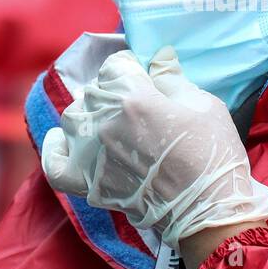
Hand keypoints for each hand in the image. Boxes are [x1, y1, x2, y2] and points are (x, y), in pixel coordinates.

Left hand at [41, 46, 267, 251]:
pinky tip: (63, 140)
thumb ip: (172, 78)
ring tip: (114, 126)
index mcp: (133, 97)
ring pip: (72, 118)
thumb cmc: (213, 155)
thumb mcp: (204, 105)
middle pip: (95, 90)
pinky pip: (55, 163)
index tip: (145, 78)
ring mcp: (90, 155)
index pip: (116, 65)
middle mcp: (104, 122)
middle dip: (115, 91)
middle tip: (140, 108)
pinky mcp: (86, 184)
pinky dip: (55, 150)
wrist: (209, 211)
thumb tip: (158, 57)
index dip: (132, 69)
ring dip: (90, 115)